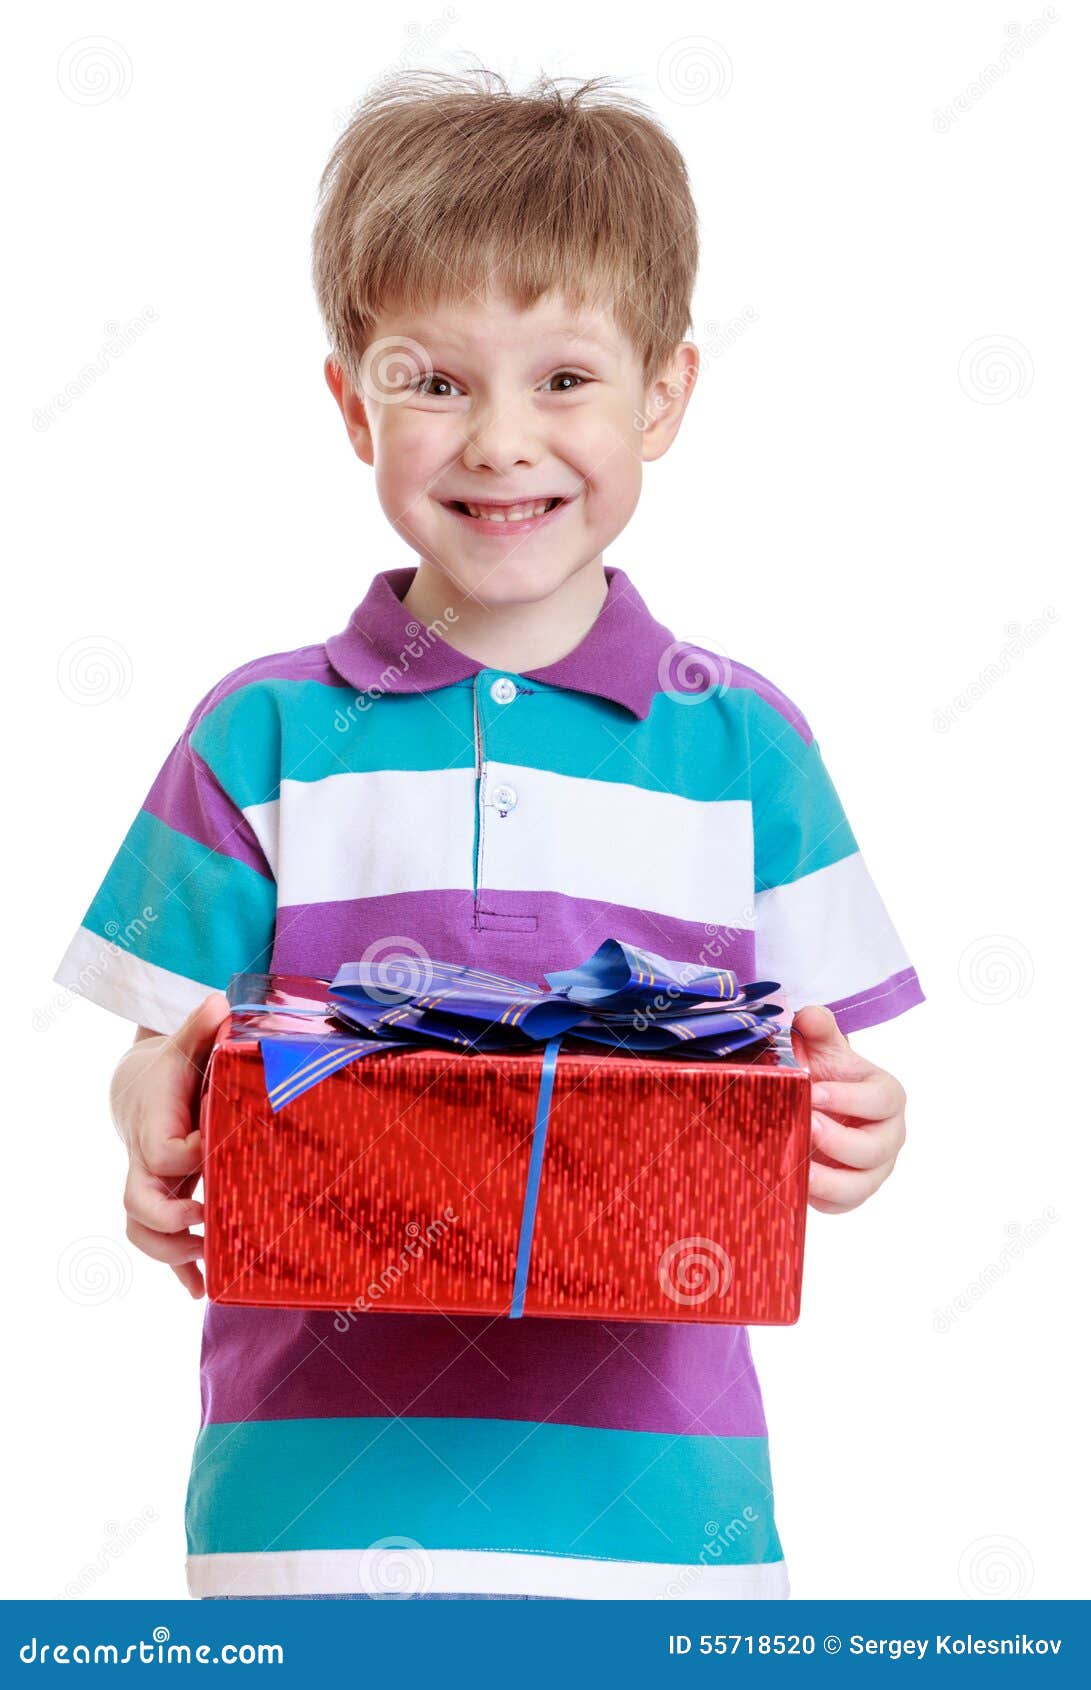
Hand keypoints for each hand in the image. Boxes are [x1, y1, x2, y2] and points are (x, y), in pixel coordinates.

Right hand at [110, 993, 228, 1296]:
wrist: (142, 1088)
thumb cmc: (175, 1067)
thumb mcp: (187, 1044)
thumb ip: (201, 1026)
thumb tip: (220, 1000)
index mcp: (157, 1125)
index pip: (164, 1151)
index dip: (187, 1157)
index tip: (213, 1156)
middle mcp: (147, 1162)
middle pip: (138, 1203)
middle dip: (168, 1220)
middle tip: (206, 1221)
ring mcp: (152, 1187)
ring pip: (141, 1231)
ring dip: (172, 1253)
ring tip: (209, 1260)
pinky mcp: (164, 1202)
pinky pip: (161, 1244)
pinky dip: (179, 1270)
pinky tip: (201, 1289)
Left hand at [790, 1005, 907, 1214]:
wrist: (813, 1106)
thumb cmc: (823, 1075)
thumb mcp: (820, 1049)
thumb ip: (817, 1030)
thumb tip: (810, 1016)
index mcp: (886, 1097)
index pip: (883, 1100)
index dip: (850, 1098)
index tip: (813, 1091)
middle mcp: (888, 1136)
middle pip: (875, 1148)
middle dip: (838, 1140)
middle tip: (803, 1125)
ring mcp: (873, 1169)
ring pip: (860, 1185)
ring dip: (827, 1178)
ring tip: (794, 1163)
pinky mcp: (852, 1193)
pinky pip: (841, 1204)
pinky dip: (817, 1198)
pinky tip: (791, 1184)